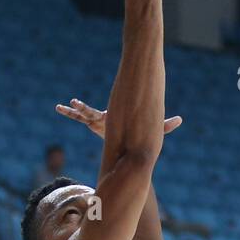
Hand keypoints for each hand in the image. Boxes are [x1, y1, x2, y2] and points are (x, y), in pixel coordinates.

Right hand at [56, 99, 181, 141]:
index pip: (109, 114)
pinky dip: (70, 113)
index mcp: (117, 117)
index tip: (102, 109)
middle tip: (74, 101)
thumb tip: (180, 119)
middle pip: (93, 112)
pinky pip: (79, 118)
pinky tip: (59, 108)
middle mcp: (106, 116)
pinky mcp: (94, 124)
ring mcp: (98, 119)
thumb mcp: (153, 128)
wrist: (132, 139)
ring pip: (83, 114)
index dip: (104, 113)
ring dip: (73, 111)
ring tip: (61, 106)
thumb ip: (164, 125)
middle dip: (83, 108)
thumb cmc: (142, 132)